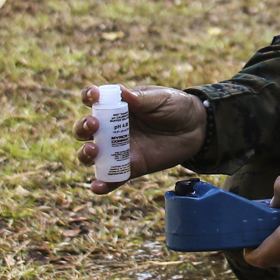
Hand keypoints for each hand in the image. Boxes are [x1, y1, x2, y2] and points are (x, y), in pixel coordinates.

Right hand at [70, 85, 204, 193]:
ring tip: (93, 151)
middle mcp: (112, 128)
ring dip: (85, 154)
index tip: (93, 96)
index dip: (88, 96)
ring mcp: (119, 149)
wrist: (196, 128)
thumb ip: (141, 98)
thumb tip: (122, 92)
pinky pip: (112, 178)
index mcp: (117, 105)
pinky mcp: (131, 167)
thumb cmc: (175, 107)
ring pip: (92, 155)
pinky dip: (102, 184)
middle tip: (93, 125)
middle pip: (85, 130)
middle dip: (82, 127)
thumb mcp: (160, 98)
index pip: (94, 100)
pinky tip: (97, 186)